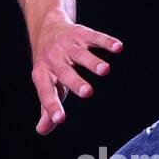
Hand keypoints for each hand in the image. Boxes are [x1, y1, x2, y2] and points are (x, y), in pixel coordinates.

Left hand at [30, 12, 122, 133]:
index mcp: (42, 75)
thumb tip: (41, 129)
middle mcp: (53, 59)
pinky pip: (94, 37)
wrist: (46, 29)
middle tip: (87, 92)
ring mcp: (67, 45)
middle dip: (75, 82)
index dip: (52, 106)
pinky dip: (106, 41)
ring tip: (105, 70)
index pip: (47, 93)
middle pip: (65, 72)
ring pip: (80, 54)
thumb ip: (46, 107)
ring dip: (92, 61)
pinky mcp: (81, 34)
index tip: (59, 119)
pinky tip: (117, 47)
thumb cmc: (50, 66)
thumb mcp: (46, 85)